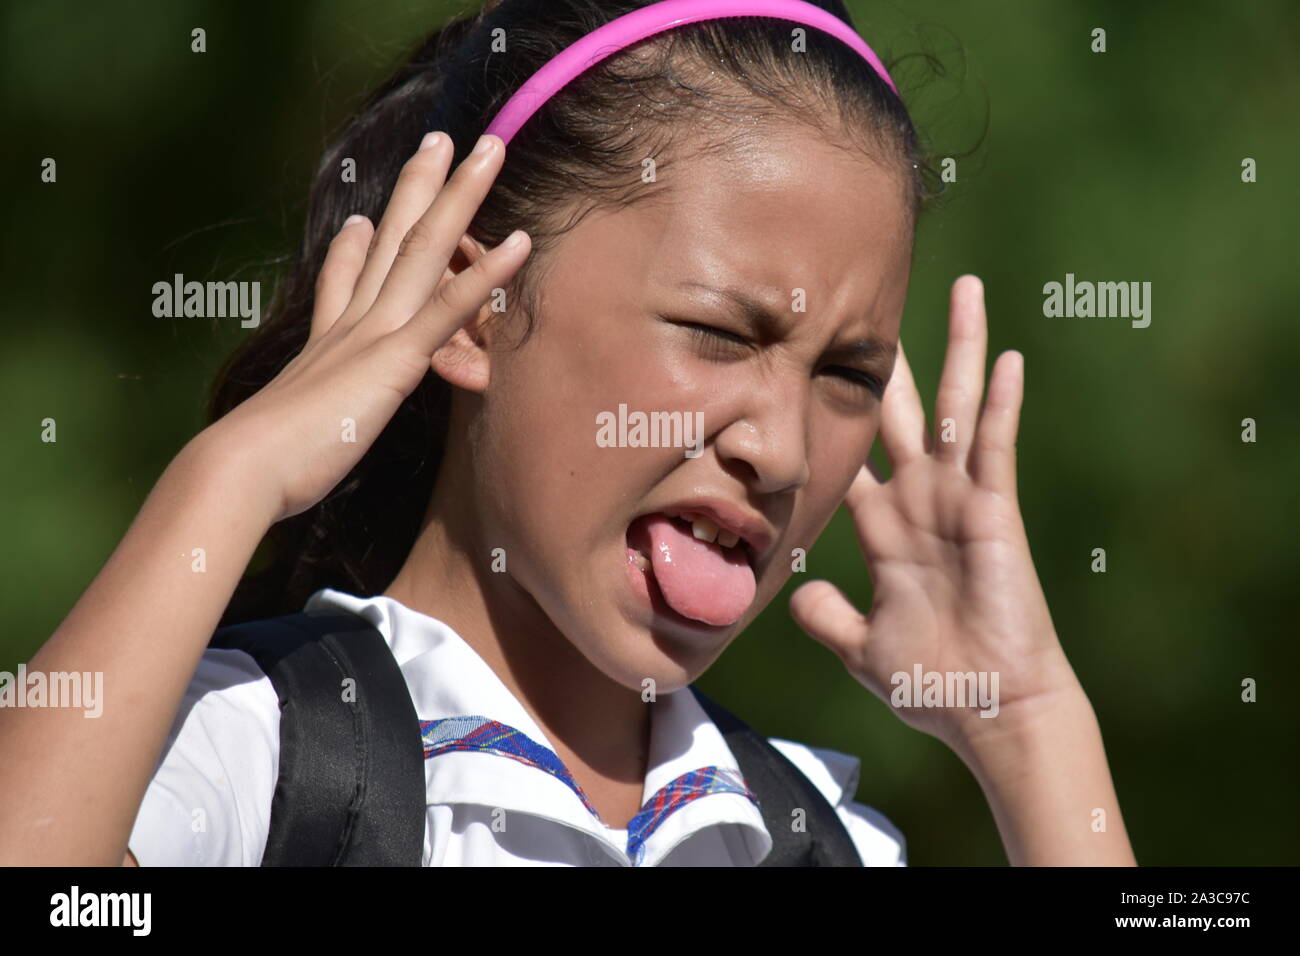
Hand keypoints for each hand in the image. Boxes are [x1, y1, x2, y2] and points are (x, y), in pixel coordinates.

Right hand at [200, 132, 530, 523]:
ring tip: (489, 148)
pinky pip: (449, 305)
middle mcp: (352, 323)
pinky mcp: (396, 357)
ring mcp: (375, 332)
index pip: (346, 281)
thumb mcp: (287, 428)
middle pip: (393, 239)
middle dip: (418, 186)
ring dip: (460, 196)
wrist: (243, 468)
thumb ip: (295, 411)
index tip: (364, 218)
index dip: (356, 248)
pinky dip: (485, 270)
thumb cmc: (262, 464)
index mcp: (326, 342)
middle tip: (440, 139)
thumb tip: (281, 411)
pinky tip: (520, 240)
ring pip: (425, 248)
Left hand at [790, 276, 1082, 758]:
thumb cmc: (933, 684)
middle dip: (892, 361)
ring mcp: (959, 503)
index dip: (830, 417)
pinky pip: (995, 447)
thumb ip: (828, 616)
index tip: (806, 373)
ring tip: (966, 290)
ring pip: (958, 409)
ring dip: (963, 349)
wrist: (989, 712)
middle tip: (876, 303)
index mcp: (886, 531)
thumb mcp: (861, 646)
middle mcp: (921, 504)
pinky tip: (1008, 357)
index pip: (852, 458)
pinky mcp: (995, 513)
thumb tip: (795, 592)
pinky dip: (1000, 403)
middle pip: (903, 414)